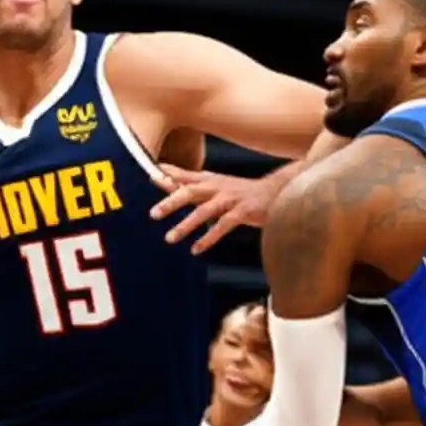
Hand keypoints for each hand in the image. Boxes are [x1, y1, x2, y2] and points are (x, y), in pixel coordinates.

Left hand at [149, 164, 278, 254]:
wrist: (276, 191)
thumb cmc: (241, 191)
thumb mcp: (216, 183)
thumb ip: (191, 183)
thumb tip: (164, 179)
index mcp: (209, 180)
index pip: (184, 176)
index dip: (167, 176)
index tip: (149, 177)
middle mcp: (217, 187)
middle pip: (190, 192)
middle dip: (171, 202)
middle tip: (153, 214)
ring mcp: (230, 199)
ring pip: (204, 211)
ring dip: (186, 225)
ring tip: (169, 238)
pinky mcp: (243, 212)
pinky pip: (223, 226)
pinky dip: (208, 238)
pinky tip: (196, 249)